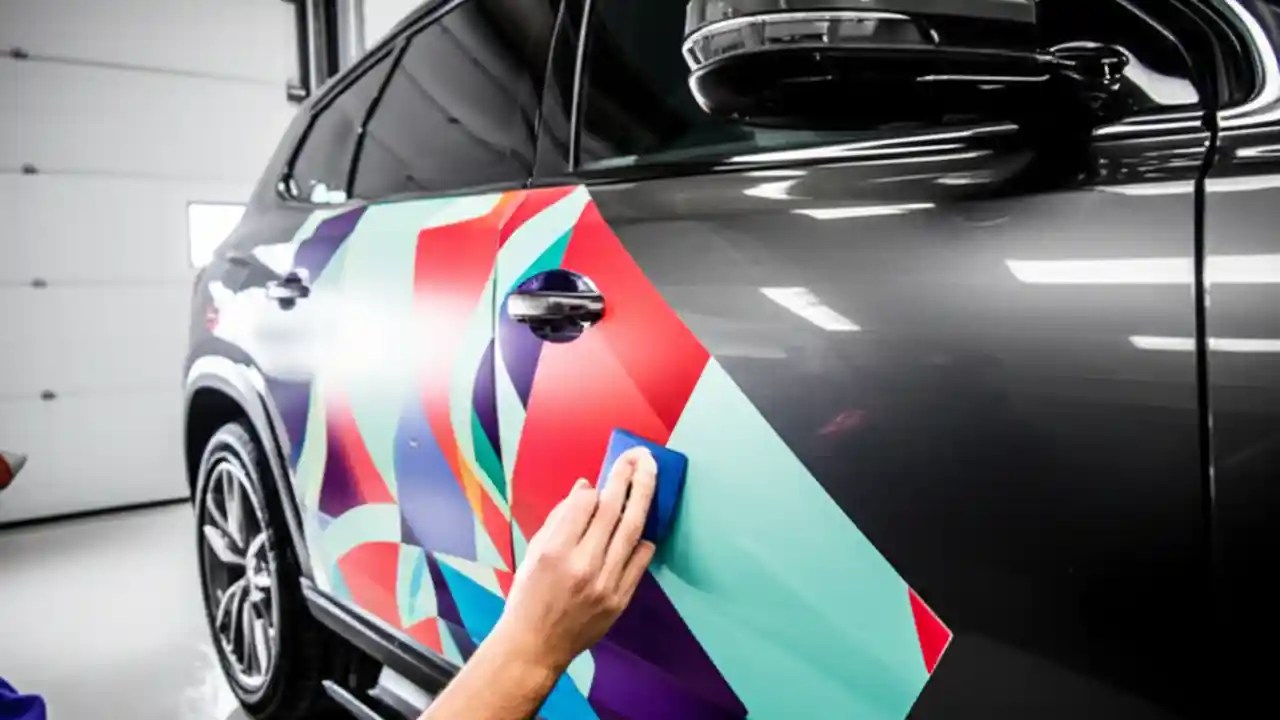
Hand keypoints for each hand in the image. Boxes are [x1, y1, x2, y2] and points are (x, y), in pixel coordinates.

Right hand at [491, 447, 658, 674]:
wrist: (536, 645)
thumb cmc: (529, 595)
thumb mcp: (534, 552)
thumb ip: (560, 518)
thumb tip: (586, 487)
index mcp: (555, 552)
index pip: (584, 505)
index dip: (593, 489)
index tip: (598, 481)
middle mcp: (582, 566)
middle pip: (613, 511)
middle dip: (627, 477)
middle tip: (639, 456)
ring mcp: (605, 584)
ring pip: (632, 531)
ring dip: (642, 497)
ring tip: (649, 474)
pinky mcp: (620, 600)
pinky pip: (639, 562)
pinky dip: (643, 540)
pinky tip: (644, 525)